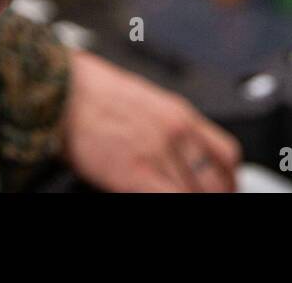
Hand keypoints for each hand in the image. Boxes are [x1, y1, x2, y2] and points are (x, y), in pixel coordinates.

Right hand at [62, 50, 240, 191]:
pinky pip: (172, 198)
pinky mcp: (138, 173)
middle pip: (215, 180)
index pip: (225, 154)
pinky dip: (173, 201)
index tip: (224, 188)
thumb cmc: (92, 94)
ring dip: (189, 197)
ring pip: (195, 192)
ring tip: (171, 193)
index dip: (228, 179)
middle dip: (213, 195)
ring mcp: (160, 153)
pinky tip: (163, 197)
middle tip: (201, 197)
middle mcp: (177, 132)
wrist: (62, 91)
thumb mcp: (144, 102)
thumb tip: (180, 154)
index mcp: (181, 114)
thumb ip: (167, 127)